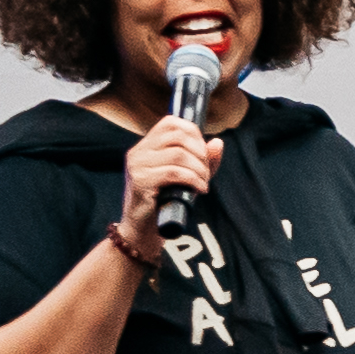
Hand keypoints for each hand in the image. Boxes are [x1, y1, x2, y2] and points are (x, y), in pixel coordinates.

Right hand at [108, 111, 218, 270]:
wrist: (142, 231)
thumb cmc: (164, 202)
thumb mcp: (186, 177)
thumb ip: (202, 160)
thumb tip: (218, 143)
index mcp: (146, 146)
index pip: (171, 122)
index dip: (193, 133)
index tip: (203, 153)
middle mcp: (138, 152)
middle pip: (178, 136)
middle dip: (200, 153)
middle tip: (206, 172)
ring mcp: (137, 165)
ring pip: (179, 154)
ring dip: (199, 169)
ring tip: (203, 183)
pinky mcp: (140, 181)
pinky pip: (173, 172)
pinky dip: (193, 179)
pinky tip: (200, 189)